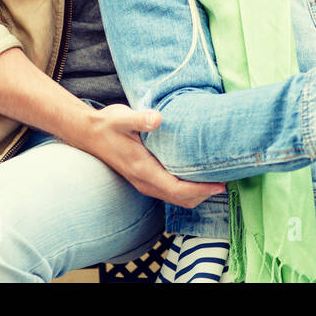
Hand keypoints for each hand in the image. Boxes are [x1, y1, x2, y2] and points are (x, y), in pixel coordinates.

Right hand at [81, 105, 225, 208]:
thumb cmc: (108, 125)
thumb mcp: (123, 118)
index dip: (200, 189)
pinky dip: (186, 189)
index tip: (220, 183)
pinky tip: (197, 176)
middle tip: (226, 180)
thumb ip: (141, 118)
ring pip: (175, 197)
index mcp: (142, 169)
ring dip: (196, 193)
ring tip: (216, 179)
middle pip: (180, 198)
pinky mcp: (144, 178)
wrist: (88, 133)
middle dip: (203, 194)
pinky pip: (169, 191)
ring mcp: (143, 182)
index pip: (176, 188)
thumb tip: (158, 118)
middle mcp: (144, 181)